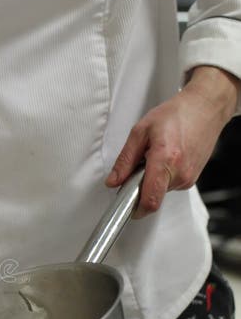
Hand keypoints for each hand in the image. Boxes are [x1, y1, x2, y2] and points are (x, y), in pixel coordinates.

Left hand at [106, 66, 238, 217]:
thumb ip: (125, 160)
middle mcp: (180, 173)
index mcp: (165, 160)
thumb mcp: (140, 132)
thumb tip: (113, 181)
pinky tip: (166, 158)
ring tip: (156, 156)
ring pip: (161, 190)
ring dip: (152, 178)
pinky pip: (170, 184)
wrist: (204, 108)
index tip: (125, 208)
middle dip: (140, 186)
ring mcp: (189, 177)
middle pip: (152, 195)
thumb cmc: (176, 115)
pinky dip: (163, 175)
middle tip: (140, 165)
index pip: (150, 200)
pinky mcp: (192, 178)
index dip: (135, 209)